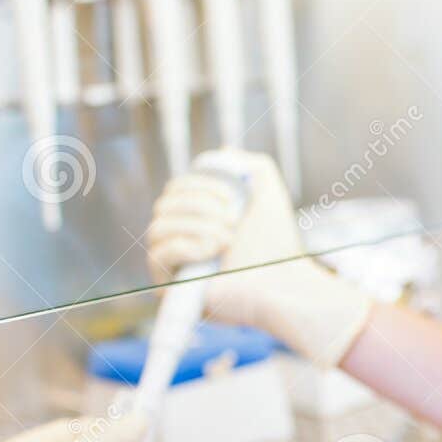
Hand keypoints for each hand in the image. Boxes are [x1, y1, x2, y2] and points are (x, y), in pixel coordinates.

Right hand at [146, 150, 373, 367]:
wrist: (284, 281)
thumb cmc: (277, 243)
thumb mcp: (267, 190)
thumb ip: (249, 165)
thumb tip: (223, 153)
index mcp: (198, 218)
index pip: (176, 189)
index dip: (200, 185)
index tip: (232, 197)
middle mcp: (182, 240)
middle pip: (164, 204)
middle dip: (201, 205)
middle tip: (233, 220)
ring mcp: (175, 266)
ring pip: (158, 227)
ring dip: (198, 225)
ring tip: (228, 238)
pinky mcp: (171, 288)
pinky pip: (158, 254)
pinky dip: (187, 246)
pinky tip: (214, 251)